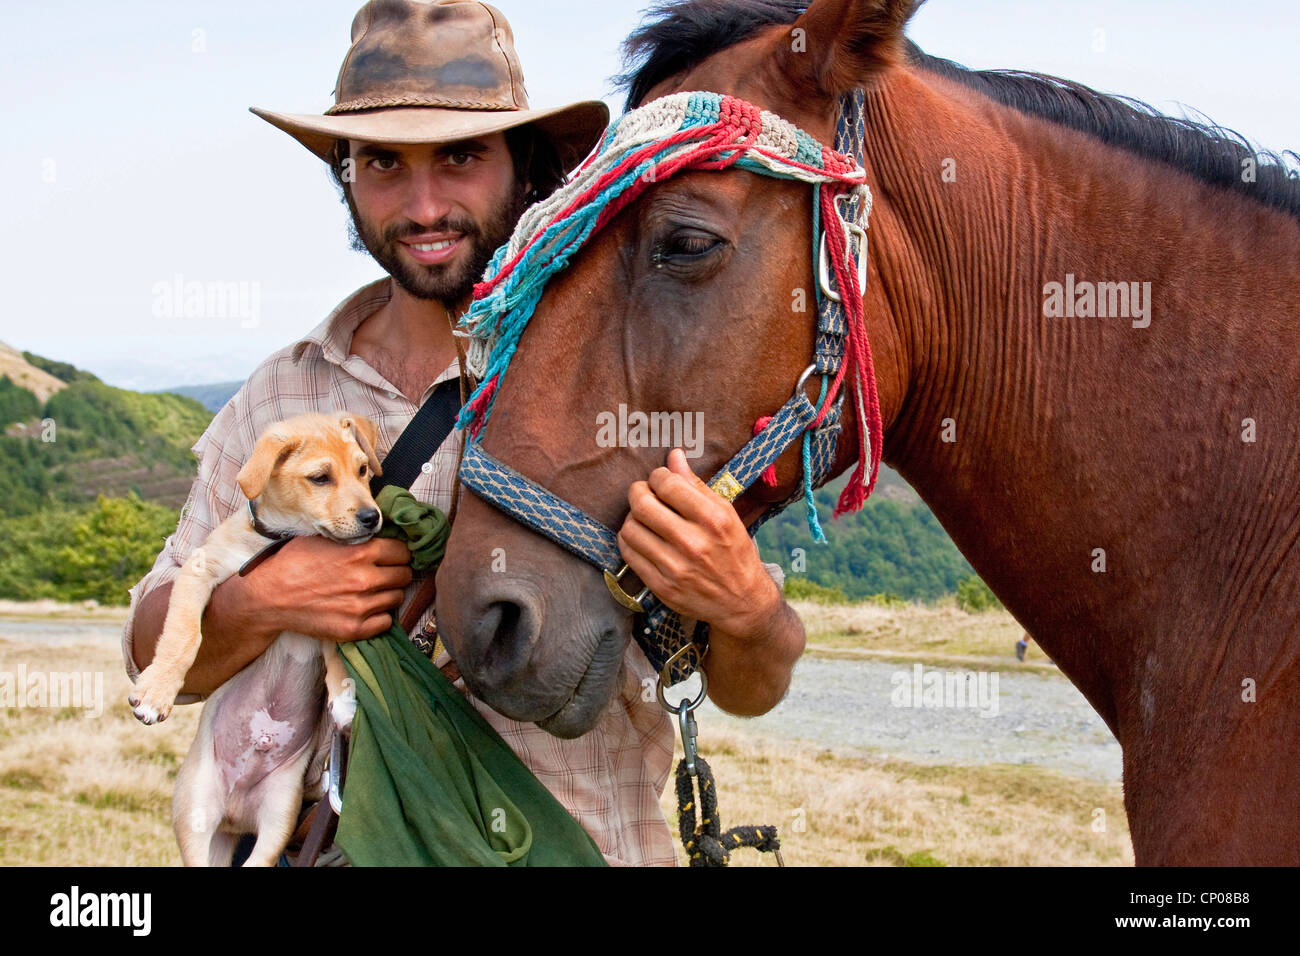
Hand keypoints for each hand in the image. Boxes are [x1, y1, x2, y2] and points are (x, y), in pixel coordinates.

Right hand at [244, 535, 412, 642]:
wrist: (268, 597)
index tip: (392, 556)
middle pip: (404, 575)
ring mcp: (361, 606)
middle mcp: (365, 579)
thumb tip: (380, 535)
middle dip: (396, 572)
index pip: (403, 551)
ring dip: (388, 594)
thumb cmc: (293, 563)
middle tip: (384, 574)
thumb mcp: (324, 538)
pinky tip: (366, 609)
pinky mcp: (354, 629)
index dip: (398, 553)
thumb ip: (355, 538)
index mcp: (361, 553)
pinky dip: (380, 616)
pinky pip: (386, 622)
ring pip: (397, 598)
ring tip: (372, 592)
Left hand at [616, 448, 781, 637]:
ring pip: (630, 528)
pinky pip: (628, 554)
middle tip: (643, 492)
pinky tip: (641, 536)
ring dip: (632, 516)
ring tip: (643, 517)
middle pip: (642, 504)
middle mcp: (693, 543)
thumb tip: (674, 455)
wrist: (741, 601)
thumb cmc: (734, 552)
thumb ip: (696, 485)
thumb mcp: (725, 514)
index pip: (667, 484)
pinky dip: (629, 539)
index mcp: (713, 520)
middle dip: (637, 491)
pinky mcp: (661, 586)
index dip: (657, 476)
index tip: (660, 480)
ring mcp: (675, 567)